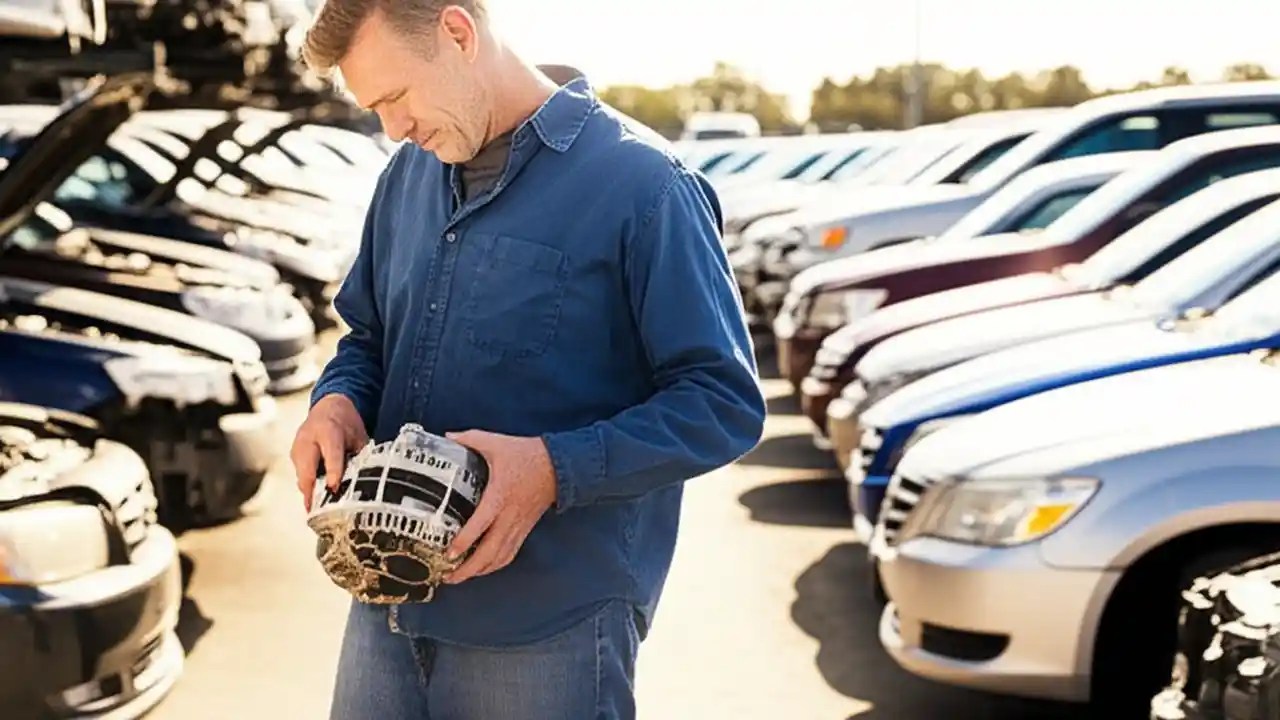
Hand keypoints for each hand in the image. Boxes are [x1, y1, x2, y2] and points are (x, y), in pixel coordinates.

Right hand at [291, 394, 368, 510]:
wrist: (328, 407)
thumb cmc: (346, 423)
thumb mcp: (358, 435)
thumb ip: (360, 455)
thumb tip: (367, 478)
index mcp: (329, 430)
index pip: (331, 452)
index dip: (332, 471)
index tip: (334, 487)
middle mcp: (308, 438)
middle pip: (307, 467)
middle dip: (312, 489)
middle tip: (318, 511)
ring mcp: (298, 447)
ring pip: (301, 475)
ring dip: (309, 493)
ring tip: (317, 512)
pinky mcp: (294, 455)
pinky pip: (300, 475)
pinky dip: (307, 488)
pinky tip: (314, 502)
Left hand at [443, 429, 557, 583]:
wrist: (559, 466)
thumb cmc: (528, 455)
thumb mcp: (496, 443)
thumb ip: (470, 439)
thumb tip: (448, 437)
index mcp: (499, 496)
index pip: (480, 525)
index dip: (464, 542)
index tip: (449, 554)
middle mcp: (508, 516)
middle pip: (489, 552)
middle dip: (468, 569)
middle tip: (449, 577)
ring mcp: (518, 526)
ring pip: (500, 557)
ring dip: (480, 571)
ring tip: (461, 577)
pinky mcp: (524, 529)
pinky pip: (510, 553)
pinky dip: (496, 565)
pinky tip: (485, 569)